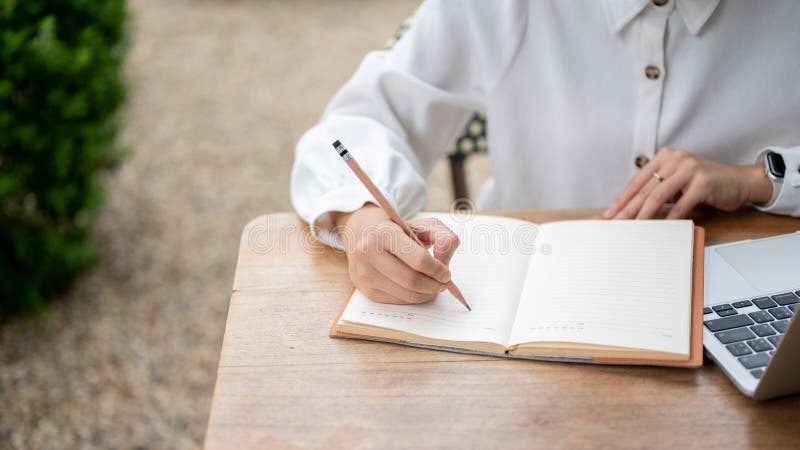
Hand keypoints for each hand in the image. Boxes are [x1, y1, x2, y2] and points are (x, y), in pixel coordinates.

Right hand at [332, 204, 459, 303]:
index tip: (446, 273)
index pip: (418, 259)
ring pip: (407, 294)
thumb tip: (444, 263)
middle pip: (412, 281)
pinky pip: (399, 301)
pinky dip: (414, 297)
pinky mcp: (367, 290)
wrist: (364, 234)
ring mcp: (365, 273)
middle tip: (443, 282)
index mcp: (384, 232)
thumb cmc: (399, 230)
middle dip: (434, 285)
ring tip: (433, 284)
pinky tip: (418, 288)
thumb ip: (444, 238)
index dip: (437, 269)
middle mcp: (369, 252)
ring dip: (427, 293)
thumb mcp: (424, 224)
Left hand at [605, 147, 773, 219]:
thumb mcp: (678, 182)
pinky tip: (660, 229)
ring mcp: (690, 169)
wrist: (740, 182)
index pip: (638, 180)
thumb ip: (658, 189)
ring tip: (633, 226)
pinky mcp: (703, 183)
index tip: (610, 213)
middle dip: (628, 208)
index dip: (622, 198)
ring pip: (658, 195)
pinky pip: (681, 205)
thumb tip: (632, 209)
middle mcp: (676, 159)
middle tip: (616, 222)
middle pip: (645, 188)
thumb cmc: (705, 184)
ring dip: (643, 214)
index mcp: (665, 157)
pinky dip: (669, 219)